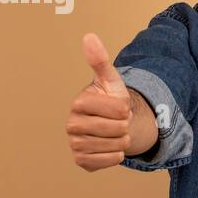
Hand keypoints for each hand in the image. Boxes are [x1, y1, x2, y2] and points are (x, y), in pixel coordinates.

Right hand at [66, 32, 135, 170]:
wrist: (111, 124)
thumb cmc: (110, 99)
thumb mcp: (110, 80)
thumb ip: (100, 60)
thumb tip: (89, 36)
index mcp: (79, 103)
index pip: (118, 109)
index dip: (125, 108)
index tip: (118, 107)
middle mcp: (72, 124)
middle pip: (117, 129)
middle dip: (125, 125)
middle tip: (118, 121)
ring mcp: (75, 144)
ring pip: (115, 146)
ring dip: (122, 140)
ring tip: (115, 133)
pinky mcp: (81, 161)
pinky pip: (108, 161)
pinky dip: (116, 155)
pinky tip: (111, 147)